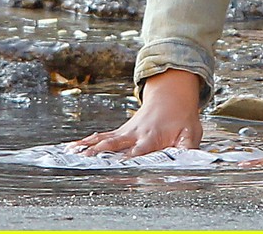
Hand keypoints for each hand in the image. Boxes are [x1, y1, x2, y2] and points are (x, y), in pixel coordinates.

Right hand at [70, 68, 202, 156]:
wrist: (173, 95)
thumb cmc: (183, 118)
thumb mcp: (191, 133)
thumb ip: (188, 149)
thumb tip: (188, 162)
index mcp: (151, 137)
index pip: (137, 152)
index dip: (127, 160)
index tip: (116, 168)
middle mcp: (135, 134)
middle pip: (114, 145)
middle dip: (99, 154)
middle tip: (84, 163)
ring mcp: (126, 132)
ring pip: (103, 140)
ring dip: (87, 147)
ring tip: (71, 154)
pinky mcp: (121, 131)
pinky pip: (101, 136)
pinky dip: (86, 142)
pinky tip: (72, 147)